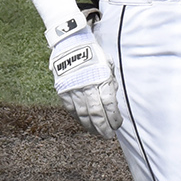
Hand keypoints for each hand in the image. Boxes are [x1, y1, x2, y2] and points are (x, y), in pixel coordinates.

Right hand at [48, 24, 122, 138]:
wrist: (72, 44)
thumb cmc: (94, 55)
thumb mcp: (108, 66)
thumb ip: (111, 84)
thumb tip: (113, 104)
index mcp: (101, 79)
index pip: (109, 105)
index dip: (114, 118)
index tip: (118, 125)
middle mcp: (87, 86)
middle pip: (96, 113)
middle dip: (103, 127)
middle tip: (108, 136)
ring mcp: (73, 89)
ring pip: (83, 114)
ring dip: (91, 127)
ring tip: (97, 133)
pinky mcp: (63, 91)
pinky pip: (71, 109)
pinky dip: (79, 118)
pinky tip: (85, 124)